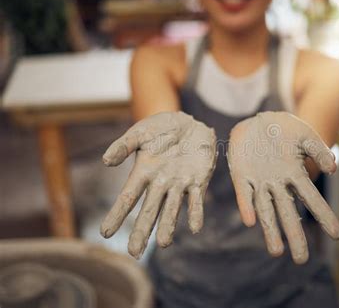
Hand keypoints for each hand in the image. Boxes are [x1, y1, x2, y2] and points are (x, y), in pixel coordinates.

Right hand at [100, 111, 216, 258]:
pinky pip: (196, 199)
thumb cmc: (160, 129)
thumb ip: (123, 145)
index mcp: (142, 173)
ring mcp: (179, 184)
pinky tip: (196, 228)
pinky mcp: (198, 181)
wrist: (188, 123)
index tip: (105, 233)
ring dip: (169, 225)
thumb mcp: (139, 133)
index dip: (117, 215)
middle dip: (142, 231)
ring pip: (172, 209)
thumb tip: (106, 161)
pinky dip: (196, 212)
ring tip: (164, 243)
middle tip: (134, 252)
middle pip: (149, 210)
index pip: (127, 198)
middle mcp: (159, 184)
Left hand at [227, 111, 338, 263]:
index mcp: (295, 175)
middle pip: (287, 213)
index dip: (323, 216)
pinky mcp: (241, 176)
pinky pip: (243, 194)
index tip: (337, 235)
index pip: (312, 198)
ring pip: (265, 210)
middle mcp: (278, 184)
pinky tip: (250, 221)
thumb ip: (319, 150)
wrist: (257, 120)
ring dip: (270, 230)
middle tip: (301, 260)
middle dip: (294, 235)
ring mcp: (259, 182)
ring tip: (277, 252)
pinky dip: (246, 206)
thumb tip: (333, 169)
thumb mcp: (305, 135)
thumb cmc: (284, 129)